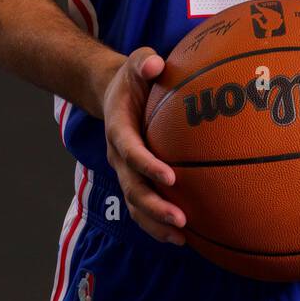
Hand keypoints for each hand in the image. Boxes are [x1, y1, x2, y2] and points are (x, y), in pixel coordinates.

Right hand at [100, 48, 186, 246]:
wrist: (116, 92)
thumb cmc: (135, 77)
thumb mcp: (136, 62)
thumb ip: (143, 63)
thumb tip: (155, 63)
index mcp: (119, 129)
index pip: (130, 150)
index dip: (146, 165)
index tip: (171, 177)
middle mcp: (118, 155)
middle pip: (132, 187)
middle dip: (154, 206)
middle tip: (180, 218)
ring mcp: (125, 171)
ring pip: (135, 204)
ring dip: (156, 222)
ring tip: (182, 237)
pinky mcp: (135, 180)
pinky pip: (143, 207)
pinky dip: (158, 224)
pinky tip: (183, 237)